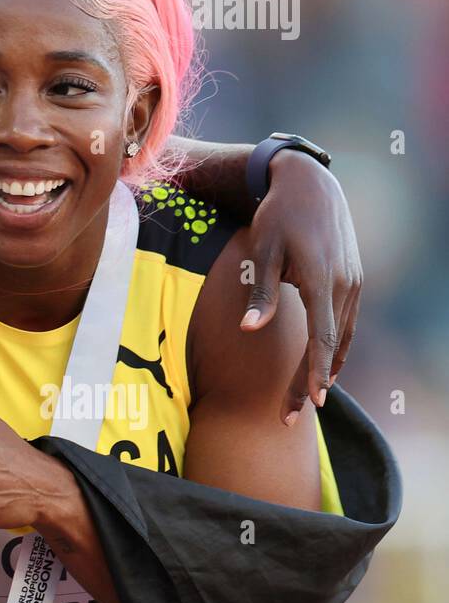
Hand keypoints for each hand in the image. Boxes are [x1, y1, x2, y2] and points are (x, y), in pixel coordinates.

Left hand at [240, 149, 361, 421]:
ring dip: (325, 369)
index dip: (314, 372)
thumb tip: (250, 330)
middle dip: (312, 383)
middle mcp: (344, 286)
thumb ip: (260, 292)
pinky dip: (335, 347)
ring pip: (342, 337)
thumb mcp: (261, 249)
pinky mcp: (353, 279)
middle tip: (292, 417)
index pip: (321, 337)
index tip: (311, 402)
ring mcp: (353, 283)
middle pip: (331, 346)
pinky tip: (323, 365)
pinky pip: (346, 322)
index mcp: (320, 280)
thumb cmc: (278, 216)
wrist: (310, 185)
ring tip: (306, 400)